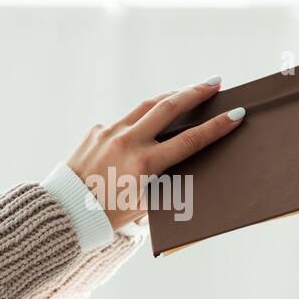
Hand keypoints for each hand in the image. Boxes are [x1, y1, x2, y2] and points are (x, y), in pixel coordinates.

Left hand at [65, 77, 245, 229]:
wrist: (64, 211)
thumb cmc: (107, 216)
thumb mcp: (143, 205)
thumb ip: (164, 183)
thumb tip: (182, 165)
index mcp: (144, 165)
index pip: (189, 140)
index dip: (216, 127)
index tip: (235, 114)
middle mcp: (128, 142)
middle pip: (169, 107)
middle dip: (195, 92)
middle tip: (215, 83)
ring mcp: (110, 132)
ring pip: (146, 106)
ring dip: (169, 96)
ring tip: (187, 91)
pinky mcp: (96, 130)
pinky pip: (123, 121)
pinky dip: (138, 122)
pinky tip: (145, 127)